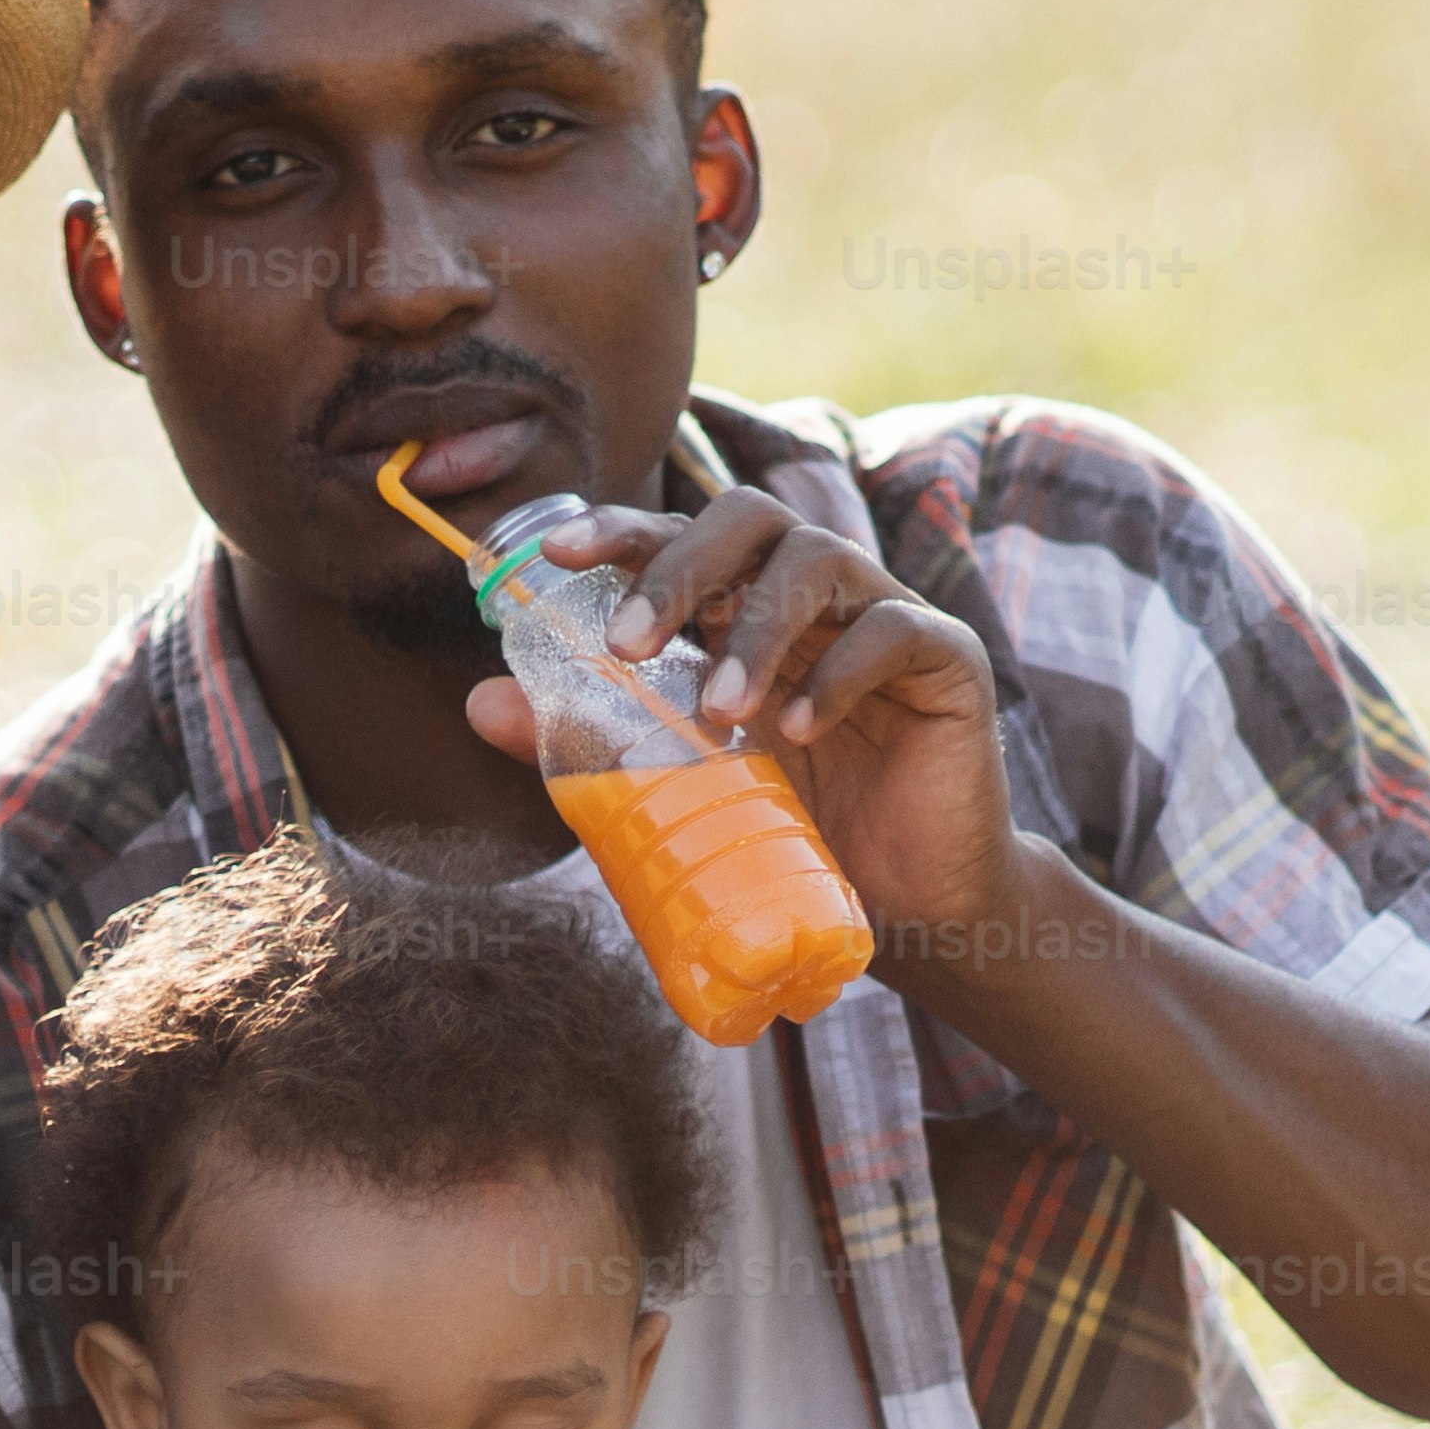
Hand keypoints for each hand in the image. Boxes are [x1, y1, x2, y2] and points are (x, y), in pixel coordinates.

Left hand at [461, 489, 1037, 937]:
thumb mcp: (680, 790)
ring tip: (720, 712)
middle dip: (681, 568)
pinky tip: (799, 729)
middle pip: (749, 520)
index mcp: (745, 609)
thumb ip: (591, 743)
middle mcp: (814, 594)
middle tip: (630, 644)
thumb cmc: (794, 835)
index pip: (681, 537)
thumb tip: (480, 703)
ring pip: (819, 560)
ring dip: (757, 628)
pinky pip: (893, 630)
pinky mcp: (950, 657)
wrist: (910, 909)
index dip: (621, 529)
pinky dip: (837, 674)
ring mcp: (884, 615)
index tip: (556, 554)